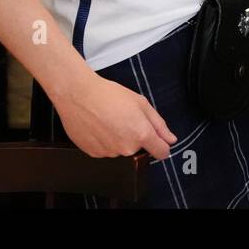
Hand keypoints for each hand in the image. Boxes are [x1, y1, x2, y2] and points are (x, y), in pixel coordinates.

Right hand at [52, 73, 176, 159]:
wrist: (78, 94)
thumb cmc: (108, 94)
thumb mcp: (141, 103)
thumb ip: (159, 124)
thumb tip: (170, 139)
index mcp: (141, 134)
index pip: (162, 152)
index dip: (162, 145)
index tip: (159, 141)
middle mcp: (126, 147)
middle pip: (139, 149)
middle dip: (136, 137)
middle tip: (125, 119)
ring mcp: (109, 152)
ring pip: (121, 150)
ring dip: (119, 139)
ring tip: (109, 120)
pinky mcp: (94, 153)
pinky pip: (105, 150)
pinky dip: (104, 141)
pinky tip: (99, 126)